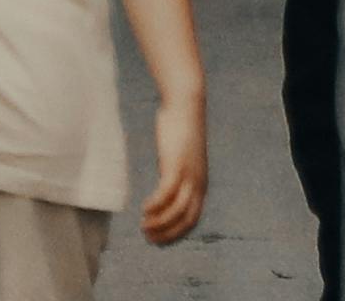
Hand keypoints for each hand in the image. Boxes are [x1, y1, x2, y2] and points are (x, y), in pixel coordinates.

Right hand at [142, 95, 207, 248]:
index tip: (159, 240)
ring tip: (143, 226)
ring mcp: (189, 175)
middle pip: (185, 220)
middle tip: (149, 238)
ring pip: (176, 211)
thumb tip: (165, 188)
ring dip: (159, 222)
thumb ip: (174, 175)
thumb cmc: (180, 130)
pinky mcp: (176, 165)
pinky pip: (166, 193)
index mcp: (200, 185)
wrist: (185, 105)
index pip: (192, 220)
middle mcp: (198, 184)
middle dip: (167, 233)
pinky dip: (155, 205)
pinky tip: (144, 208)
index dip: (176, 234)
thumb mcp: (179, 159)